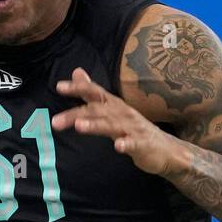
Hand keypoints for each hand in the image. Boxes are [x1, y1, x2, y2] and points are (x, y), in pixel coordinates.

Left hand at [51, 67, 187, 175]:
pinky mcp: (142, 144)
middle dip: (76, 114)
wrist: (166, 149)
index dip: (78, 88)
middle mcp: (122, 113)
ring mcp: (132, 128)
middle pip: (97, 110)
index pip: (94, 93)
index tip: (59, 87)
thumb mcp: (112, 109)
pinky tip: (118, 147)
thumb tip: (77, 72)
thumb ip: (93, 94)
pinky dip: (126, 145)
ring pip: (111, 125)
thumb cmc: (134, 129)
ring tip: (79, 127)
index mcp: (114, 105)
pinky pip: (133, 144)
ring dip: (96, 125)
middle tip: (55, 121)